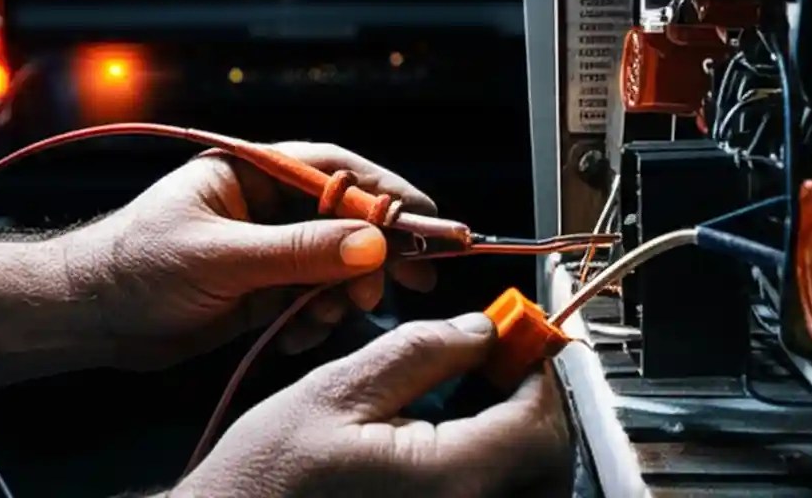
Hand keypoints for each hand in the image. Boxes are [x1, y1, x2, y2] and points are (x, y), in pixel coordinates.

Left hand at [64, 142, 439, 367]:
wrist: (89, 318)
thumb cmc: (136, 266)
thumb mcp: (220, 256)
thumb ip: (297, 251)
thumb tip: (372, 244)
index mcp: (254, 172)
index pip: (337, 171)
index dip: (388, 192)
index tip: (430, 221)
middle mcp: (268, 207)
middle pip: (348, 219)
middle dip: (379, 250)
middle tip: (417, 280)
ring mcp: (269, 250)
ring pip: (336, 264)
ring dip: (347, 291)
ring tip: (339, 314)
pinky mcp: (265, 291)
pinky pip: (314, 299)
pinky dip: (319, 318)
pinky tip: (302, 333)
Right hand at [176, 314, 572, 497]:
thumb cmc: (265, 481)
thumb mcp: (336, 394)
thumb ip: (416, 355)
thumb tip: (478, 330)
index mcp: (448, 480)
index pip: (538, 424)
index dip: (536, 373)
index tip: (517, 341)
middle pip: (547, 465)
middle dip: (534, 410)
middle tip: (498, 370)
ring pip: (529, 489)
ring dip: (521, 445)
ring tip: (478, 405)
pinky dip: (496, 474)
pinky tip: (456, 446)